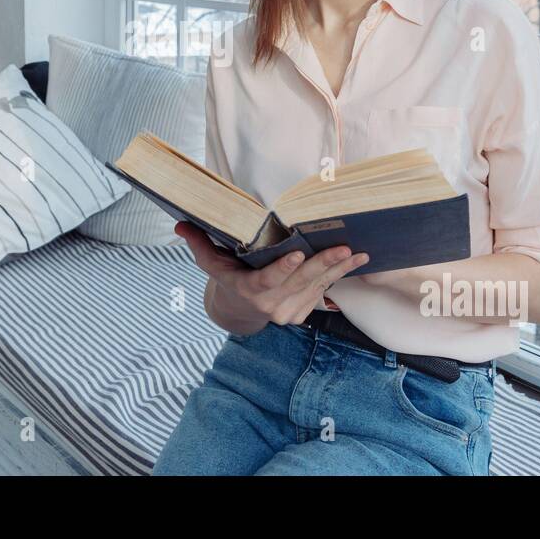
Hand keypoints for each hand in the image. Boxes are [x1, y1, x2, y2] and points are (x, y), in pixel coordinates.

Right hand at [173, 221, 368, 330]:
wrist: (238, 312)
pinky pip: (323, 292)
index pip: (267, 281)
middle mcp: (271, 306)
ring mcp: (288, 312)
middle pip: (300, 283)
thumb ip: (199, 244)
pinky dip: (338, 276)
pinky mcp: (302, 313)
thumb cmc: (227, 277)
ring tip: (359, 252)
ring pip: (317, 287)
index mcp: (249, 291)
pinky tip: (355, 260)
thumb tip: (180, 225)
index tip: (298, 253)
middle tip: (344, 247)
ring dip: (340, 270)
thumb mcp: (210, 263)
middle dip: (324, 264)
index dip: (283, 269)